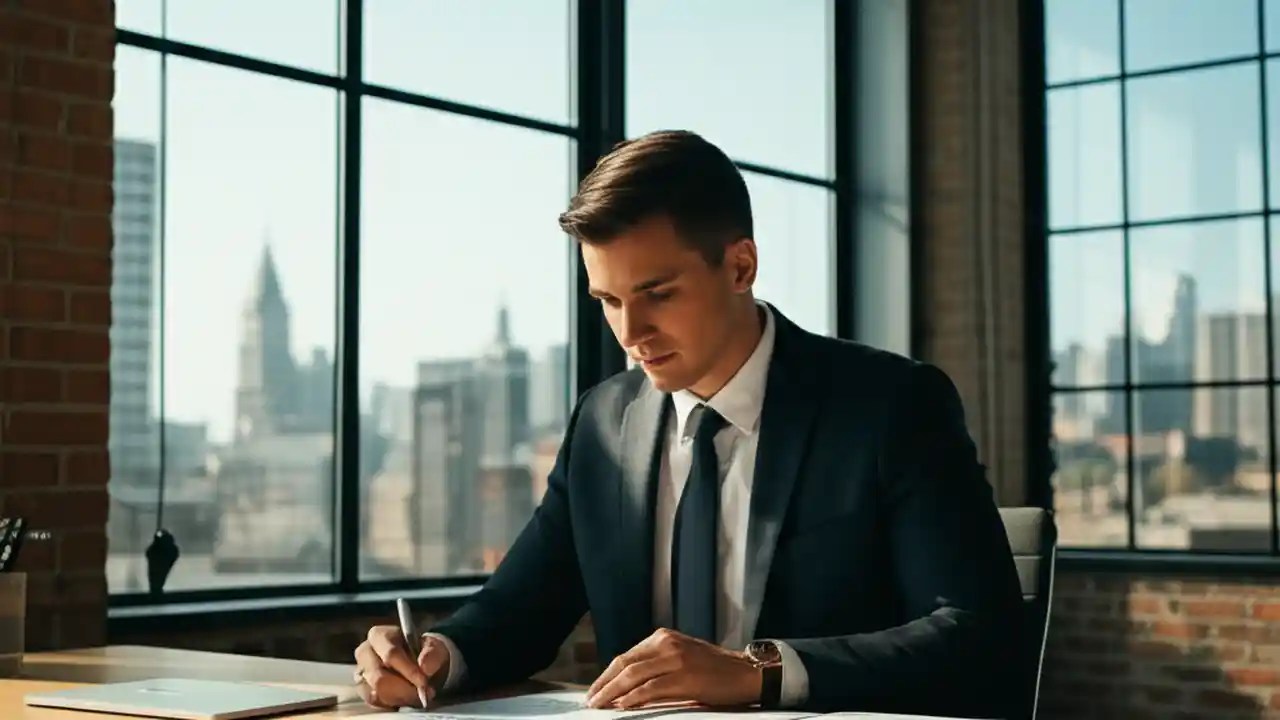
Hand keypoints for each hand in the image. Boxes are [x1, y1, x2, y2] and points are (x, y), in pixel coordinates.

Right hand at [353, 625, 450, 708]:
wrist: (420, 663)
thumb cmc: (424, 652)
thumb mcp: (434, 647)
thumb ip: (432, 654)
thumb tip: (424, 666)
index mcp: (379, 635)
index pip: (391, 655)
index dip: (409, 670)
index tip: (424, 682)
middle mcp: (365, 653)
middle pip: (380, 678)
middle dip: (404, 689)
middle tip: (423, 693)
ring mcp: (361, 672)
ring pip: (377, 692)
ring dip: (401, 697)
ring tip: (417, 695)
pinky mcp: (363, 689)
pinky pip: (376, 702)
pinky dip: (393, 702)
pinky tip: (405, 697)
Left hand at [585, 628, 758, 709]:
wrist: (745, 673)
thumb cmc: (714, 669)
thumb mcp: (681, 657)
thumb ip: (655, 664)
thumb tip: (625, 686)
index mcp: (663, 637)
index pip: (626, 656)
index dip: (607, 675)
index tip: (594, 689)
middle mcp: (666, 643)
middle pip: (625, 664)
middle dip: (604, 684)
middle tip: (590, 700)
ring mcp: (676, 659)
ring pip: (634, 675)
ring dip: (612, 692)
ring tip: (600, 705)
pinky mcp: (685, 677)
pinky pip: (651, 688)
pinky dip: (633, 698)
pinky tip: (621, 706)